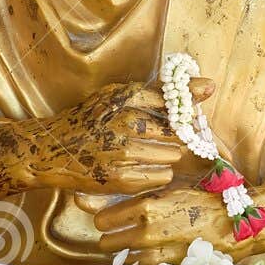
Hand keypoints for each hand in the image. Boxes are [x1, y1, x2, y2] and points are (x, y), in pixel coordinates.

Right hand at [0, 77, 214, 195]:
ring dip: (166, 155)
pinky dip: (157, 173)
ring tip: (145, 152)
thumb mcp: (119, 96)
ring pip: (173, 155)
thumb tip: (211, 85)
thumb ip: (164, 90)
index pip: (176, 101)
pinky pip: (162, 176)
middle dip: (177, 135)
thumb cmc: (91, 120)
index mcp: (126, 96)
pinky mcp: (120, 178)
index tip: (192, 111)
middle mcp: (125, 122)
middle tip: (162, 138)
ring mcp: (122, 152)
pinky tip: (140, 167)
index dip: (188, 108)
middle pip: (179, 131)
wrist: (53, 149)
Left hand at [79, 184, 226, 264]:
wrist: (240, 223)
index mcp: (147, 206)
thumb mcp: (173, 184)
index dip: (105, 220)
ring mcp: (160, 254)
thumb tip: (110, 195)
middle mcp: (148, 232)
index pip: (104, 220)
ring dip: (125, 254)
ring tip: (134, 247)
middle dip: (111, 239)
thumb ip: (142, 190)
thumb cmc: (208, 196)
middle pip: (108, 243)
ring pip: (125, 260)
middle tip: (120, 234)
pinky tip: (150, 258)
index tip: (110, 220)